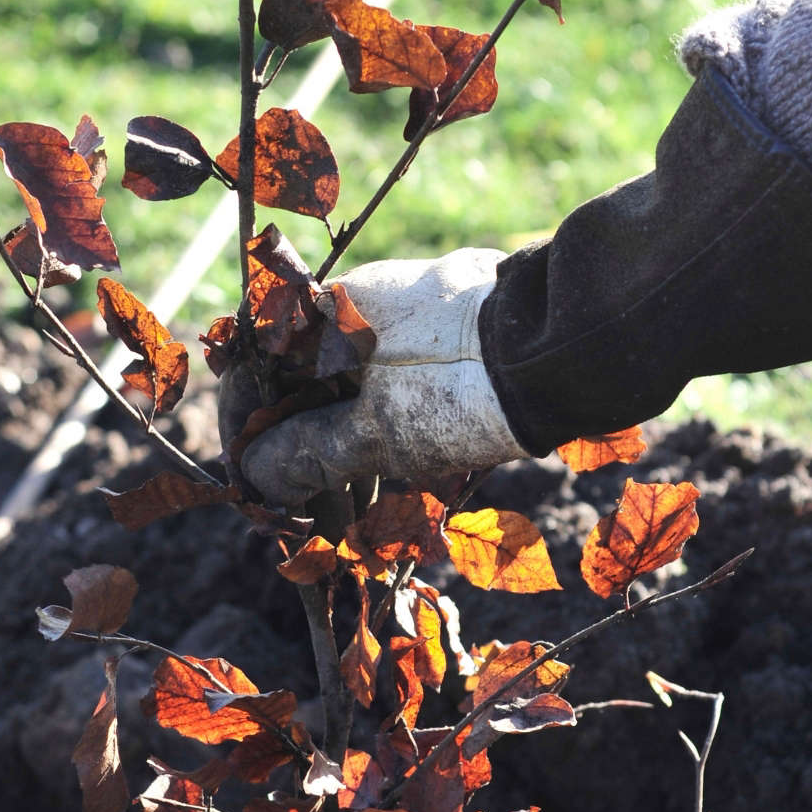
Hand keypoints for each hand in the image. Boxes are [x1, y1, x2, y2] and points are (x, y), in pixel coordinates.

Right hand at [235, 249, 529, 504]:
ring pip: (350, 385)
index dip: (244, 425)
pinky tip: (387, 478)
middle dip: (294, 446)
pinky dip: (378, 430)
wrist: (566, 350)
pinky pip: (391, 383)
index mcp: (330, 309)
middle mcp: (363, 302)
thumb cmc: (459, 387)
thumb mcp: (376, 433)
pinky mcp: (447, 336)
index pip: (256, 361)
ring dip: (338, 446)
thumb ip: (309, 453)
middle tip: (302, 507)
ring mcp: (408, 317)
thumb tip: (258, 473)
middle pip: (303, 377)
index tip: (250, 477)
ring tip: (347, 509)